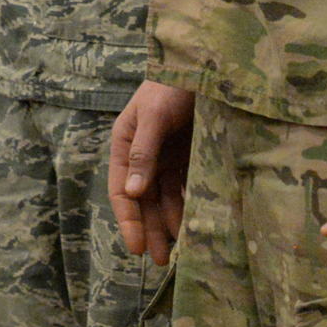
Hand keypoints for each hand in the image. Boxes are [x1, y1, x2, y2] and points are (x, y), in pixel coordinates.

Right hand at [109, 81, 194, 266]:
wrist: (205, 65)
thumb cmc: (171, 85)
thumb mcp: (153, 117)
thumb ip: (143, 153)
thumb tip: (132, 193)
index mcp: (124, 143)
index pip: (120, 190)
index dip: (128, 220)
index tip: (137, 248)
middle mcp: (142, 155)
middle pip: (143, 200)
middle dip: (150, 230)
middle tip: (163, 261)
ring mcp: (166, 157)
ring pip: (165, 198)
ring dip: (170, 223)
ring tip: (181, 249)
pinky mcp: (189, 157)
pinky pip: (186, 188)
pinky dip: (188, 206)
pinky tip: (196, 224)